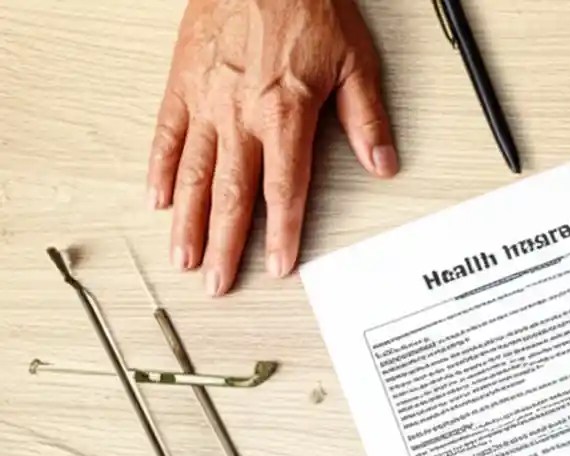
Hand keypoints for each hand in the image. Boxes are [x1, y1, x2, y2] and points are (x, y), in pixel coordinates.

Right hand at [149, 0, 397, 295]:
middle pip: (230, 195)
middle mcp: (239, 114)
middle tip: (217, 284)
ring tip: (183, 258)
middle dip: (225, 246)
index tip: (278, 266)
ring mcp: (205, 99)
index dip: (282, 234)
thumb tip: (383, 163)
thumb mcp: (354, 61)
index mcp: (284, 115)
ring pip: (193, 173)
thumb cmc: (306, 3)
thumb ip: (366, 119)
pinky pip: (166, 133)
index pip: (284, 191)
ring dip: (187, 221)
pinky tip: (158, 198)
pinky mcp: (182, 81)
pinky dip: (161, 168)